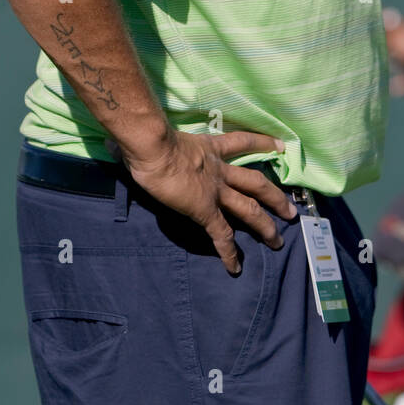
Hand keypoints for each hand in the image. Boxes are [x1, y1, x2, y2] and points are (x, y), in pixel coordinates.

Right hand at [122, 129, 297, 274]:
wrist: (153, 149)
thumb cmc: (149, 139)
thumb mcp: (152, 137)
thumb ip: (141, 142)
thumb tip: (112, 142)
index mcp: (208, 148)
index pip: (241, 143)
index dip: (263, 143)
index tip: (281, 146)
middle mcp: (218, 170)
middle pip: (256, 183)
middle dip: (275, 197)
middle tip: (290, 211)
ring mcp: (214, 191)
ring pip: (249, 209)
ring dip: (266, 225)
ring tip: (279, 240)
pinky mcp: (205, 211)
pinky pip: (221, 235)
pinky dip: (229, 253)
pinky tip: (236, 268)